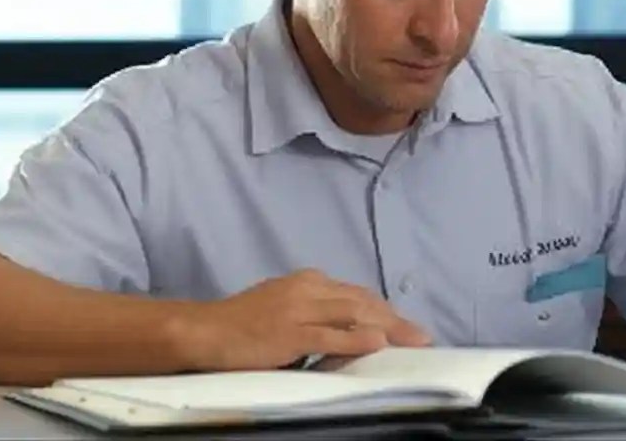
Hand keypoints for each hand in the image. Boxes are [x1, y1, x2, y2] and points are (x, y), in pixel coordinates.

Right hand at [174, 269, 431, 370]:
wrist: (203, 330)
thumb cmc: (241, 324)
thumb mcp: (285, 309)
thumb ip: (317, 315)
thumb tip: (350, 330)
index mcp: (310, 281)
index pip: (358, 295)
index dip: (387, 311)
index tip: (408, 327)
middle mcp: (309, 289)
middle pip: (364, 302)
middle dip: (397, 320)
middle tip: (422, 338)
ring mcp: (299, 309)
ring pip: (354, 315)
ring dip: (388, 328)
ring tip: (412, 342)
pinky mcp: (288, 332)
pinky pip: (329, 336)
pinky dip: (356, 339)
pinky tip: (377, 344)